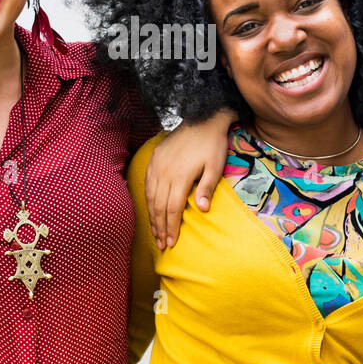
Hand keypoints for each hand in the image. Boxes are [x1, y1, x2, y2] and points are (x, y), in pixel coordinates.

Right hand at [145, 108, 235, 248]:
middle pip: (159, 206)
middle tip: (162, 245)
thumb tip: (202, 210)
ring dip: (152, 216)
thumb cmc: (212, 145)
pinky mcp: (154, 158)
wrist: (202, 118)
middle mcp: (165, 171)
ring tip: (155, 233)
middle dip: (160, 227)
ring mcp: (157, 164)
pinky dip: (147, 200)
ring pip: (150, 196)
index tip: (172, 243)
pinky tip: (150, 210)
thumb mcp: (215, 166)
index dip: (171, 227)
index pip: (172, 208)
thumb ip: (207, 188)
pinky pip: (147, 183)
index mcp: (180, 176)